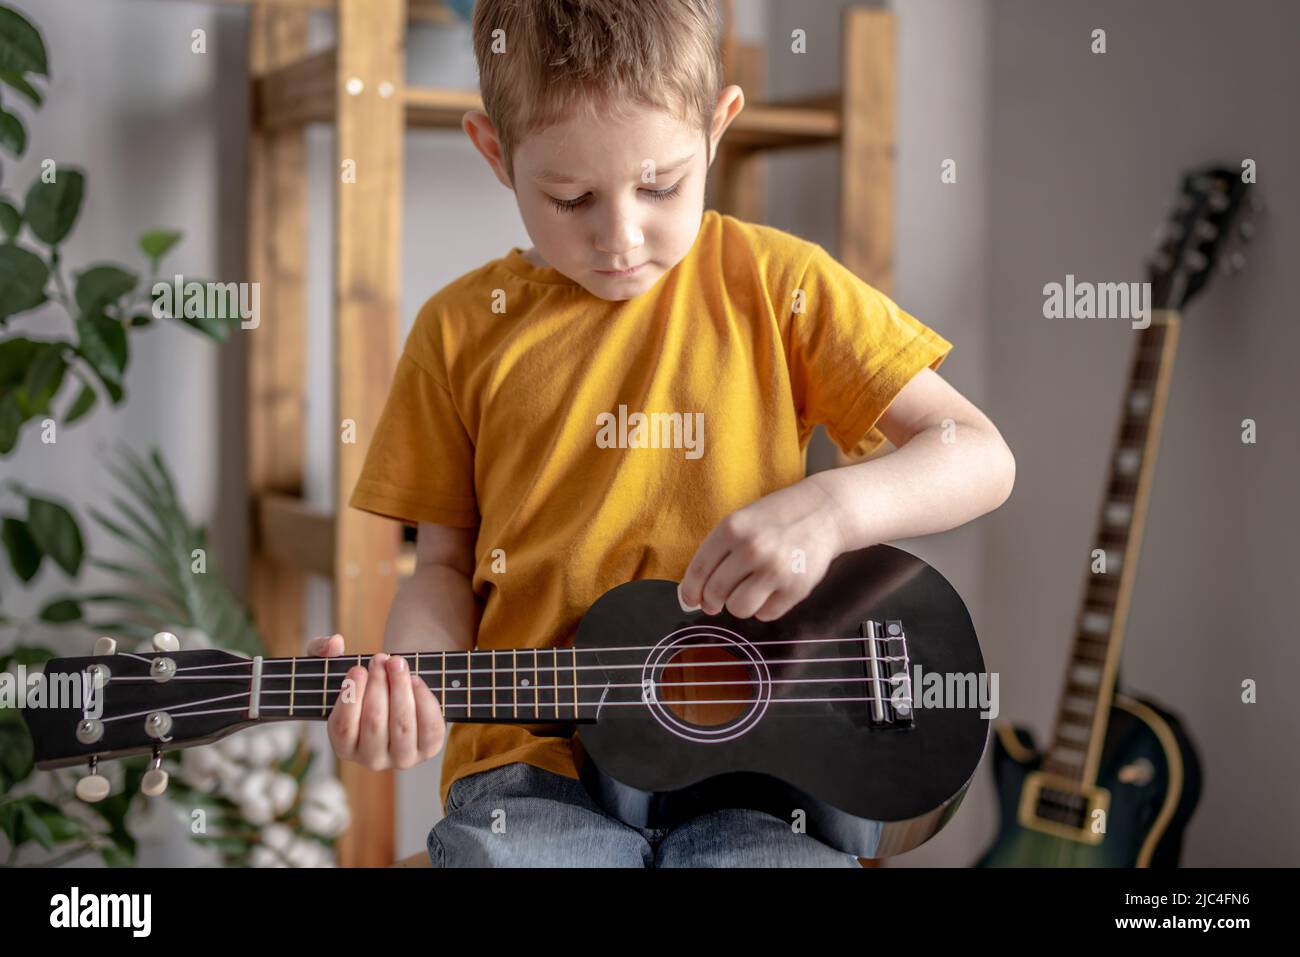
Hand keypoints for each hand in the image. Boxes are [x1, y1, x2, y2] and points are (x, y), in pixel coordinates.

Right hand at [307, 633, 445, 770]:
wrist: (398, 694)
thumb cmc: (362, 684)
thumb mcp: (335, 666)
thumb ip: (322, 650)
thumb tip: (334, 643)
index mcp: (344, 746)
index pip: (344, 728)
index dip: (350, 697)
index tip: (357, 668)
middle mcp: (371, 759)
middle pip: (374, 722)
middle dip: (378, 685)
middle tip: (380, 658)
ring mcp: (402, 758)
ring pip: (402, 724)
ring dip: (400, 687)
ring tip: (396, 662)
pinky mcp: (428, 749)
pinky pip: (429, 725)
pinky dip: (423, 699)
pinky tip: (414, 679)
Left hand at [678, 477, 848, 621]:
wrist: (825, 512)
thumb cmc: (777, 517)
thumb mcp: (742, 521)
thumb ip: (718, 551)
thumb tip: (693, 591)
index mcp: (732, 529)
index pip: (699, 570)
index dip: (690, 590)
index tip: (690, 599)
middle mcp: (752, 549)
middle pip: (716, 593)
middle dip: (711, 602)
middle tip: (715, 601)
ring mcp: (775, 570)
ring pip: (738, 609)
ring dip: (739, 605)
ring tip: (747, 591)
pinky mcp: (795, 588)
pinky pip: (766, 614)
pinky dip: (765, 607)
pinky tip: (772, 589)